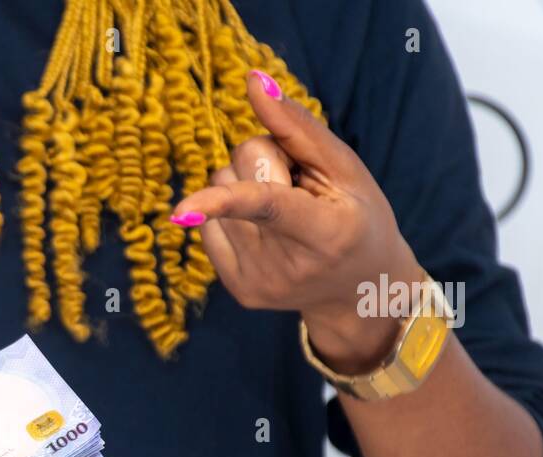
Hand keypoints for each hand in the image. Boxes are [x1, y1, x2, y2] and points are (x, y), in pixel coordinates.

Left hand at [171, 70, 424, 375]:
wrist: (358, 290)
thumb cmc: (357, 217)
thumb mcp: (344, 168)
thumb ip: (296, 126)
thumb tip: (252, 80)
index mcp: (325, 233)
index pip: (267, 207)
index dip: (225, 201)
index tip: (184, 209)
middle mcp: (285, 264)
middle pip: (234, 177)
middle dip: (262, 165)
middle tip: (299, 189)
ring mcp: (257, 282)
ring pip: (215, 195)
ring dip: (243, 190)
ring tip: (284, 214)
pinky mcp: (237, 290)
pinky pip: (206, 226)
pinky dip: (231, 217)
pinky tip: (265, 233)